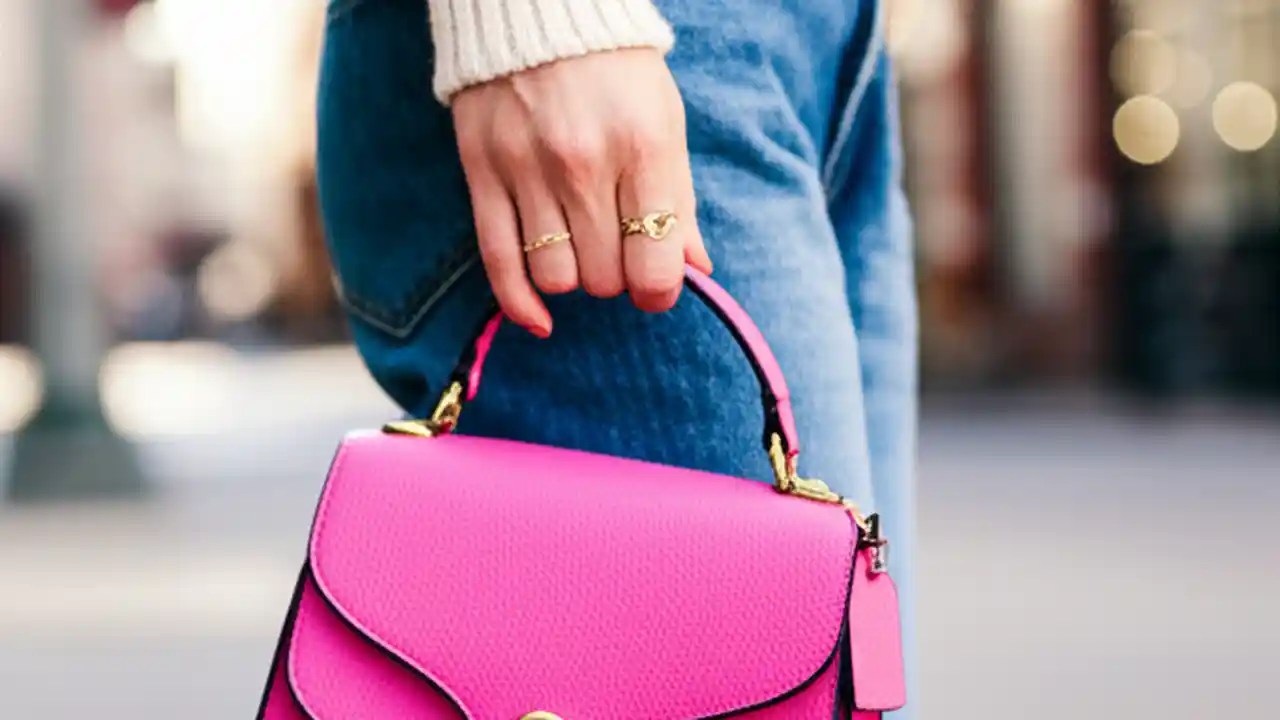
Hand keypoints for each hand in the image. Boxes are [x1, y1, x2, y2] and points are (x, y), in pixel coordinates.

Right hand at [452, 48, 711, 336]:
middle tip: (618, 252)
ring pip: (556, 276)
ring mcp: (527, 169)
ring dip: (574, 279)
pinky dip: (520, 302)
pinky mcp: (483, 172)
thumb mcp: (666, 124)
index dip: (659, 290)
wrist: (538, 12)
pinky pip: (498, 260)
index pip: (654, 263)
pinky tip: (540, 319)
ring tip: (580, 250)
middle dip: (617, 279)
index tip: (656, 285)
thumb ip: (679, 200)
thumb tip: (696, 270)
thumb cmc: (618, 72)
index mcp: (642, 148)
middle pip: (604, 276)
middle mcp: (584, 163)